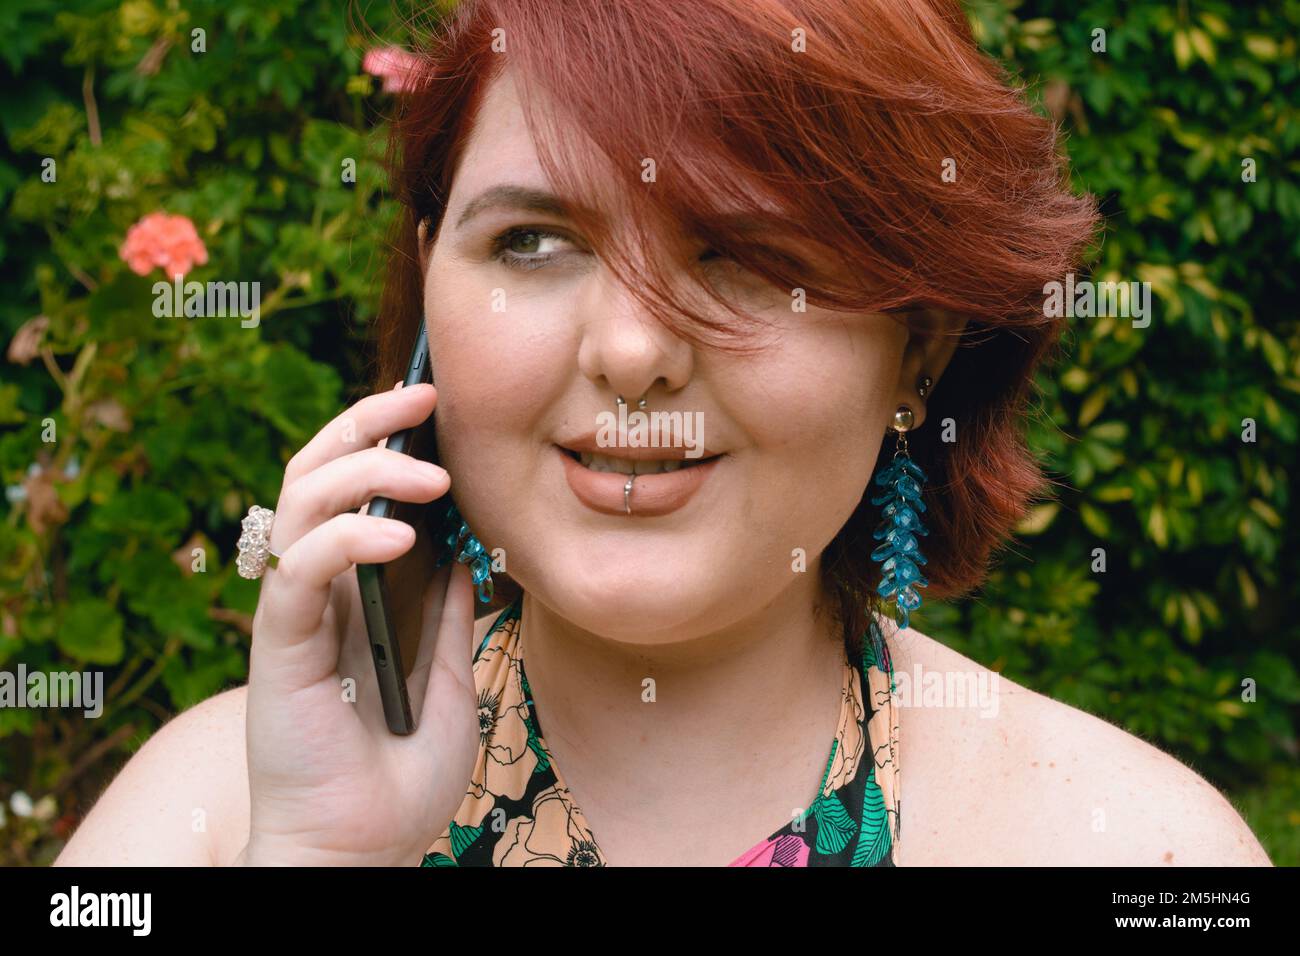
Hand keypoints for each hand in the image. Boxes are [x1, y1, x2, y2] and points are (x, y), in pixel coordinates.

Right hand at [239, 382, 478, 865]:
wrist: (363, 849)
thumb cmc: (399, 772)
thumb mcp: (445, 675)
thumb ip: (445, 611)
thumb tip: (465, 548)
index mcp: (351, 591)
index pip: (350, 489)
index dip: (382, 437)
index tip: (437, 402)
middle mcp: (315, 592)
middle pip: (314, 473)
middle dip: (363, 422)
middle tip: (425, 395)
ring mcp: (295, 616)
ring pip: (299, 505)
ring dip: (363, 470)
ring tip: (430, 472)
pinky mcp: (281, 649)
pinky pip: (299, 573)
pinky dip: (347, 540)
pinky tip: (403, 535)